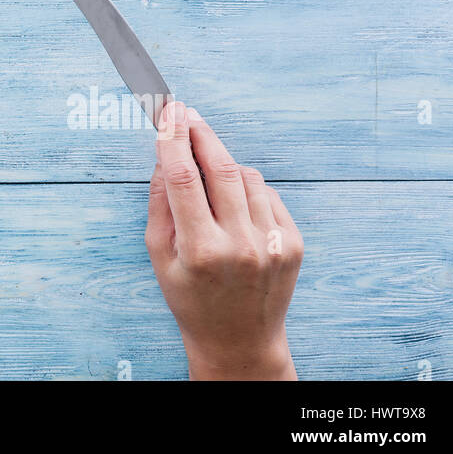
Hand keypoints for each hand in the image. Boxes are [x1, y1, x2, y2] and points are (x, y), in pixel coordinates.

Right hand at [145, 101, 302, 379]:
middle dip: (201, 133)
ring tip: (208, 184)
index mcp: (200, 251)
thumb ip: (160, 202)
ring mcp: (273, 244)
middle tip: (185, 112)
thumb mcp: (159, 254)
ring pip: (247, 177)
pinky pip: (268, 195)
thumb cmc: (190, 297)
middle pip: (221, 169)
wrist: (240, 341)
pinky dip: (248, 190)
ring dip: (224, 166)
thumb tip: (165, 155)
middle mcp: (241, 245)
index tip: (167, 113)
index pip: (184, 179)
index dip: (173, 139)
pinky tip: (235, 209)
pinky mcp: (294, 243)